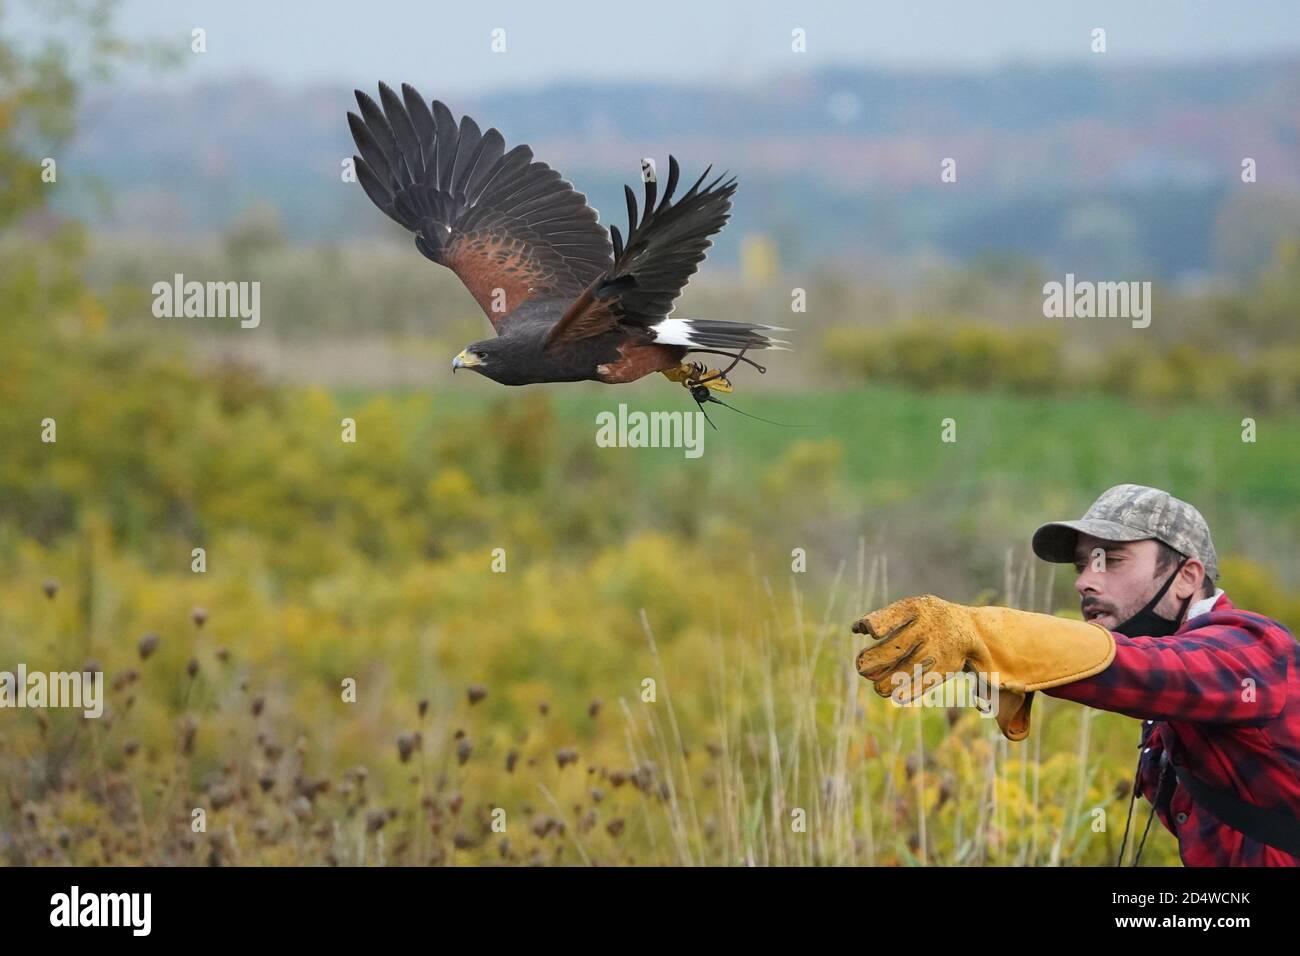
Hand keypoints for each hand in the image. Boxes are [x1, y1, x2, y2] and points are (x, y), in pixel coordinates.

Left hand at [852, 595, 985, 702]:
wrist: (969, 627)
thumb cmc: (927, 617)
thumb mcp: (911, 609)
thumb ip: (882, 619)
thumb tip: (856, 629)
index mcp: (916, 609)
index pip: (892, 617)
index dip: (878, 624)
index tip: (869, 632)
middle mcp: (927, 628)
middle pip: (897, 647)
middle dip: (875, 659)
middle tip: (860, 668)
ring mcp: (937, 648)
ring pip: (908, 668)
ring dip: (889, 680)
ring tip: (877, 687)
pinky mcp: (945, 667)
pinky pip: (925, 682)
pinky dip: (910, 690)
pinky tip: (897, 695)